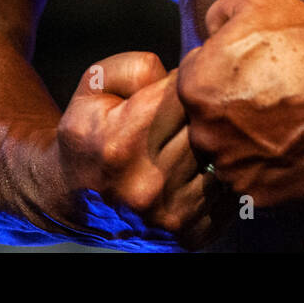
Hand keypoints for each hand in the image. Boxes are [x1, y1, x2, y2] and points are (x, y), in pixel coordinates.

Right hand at [53, 51, 235, 249]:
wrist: (74, 195)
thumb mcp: (95, 86)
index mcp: (124, 142)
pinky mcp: (190, 234)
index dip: (190, 82)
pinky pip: (229, 191)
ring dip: (217, 144)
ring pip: (224, 159)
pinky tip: (201, 167)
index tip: (185, 83)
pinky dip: (220, 175)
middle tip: (195, 109)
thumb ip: (137, 67)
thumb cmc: (90, 131)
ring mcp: (171, 215)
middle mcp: (148, 184)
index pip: (187, 95)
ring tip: (196, 137)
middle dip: (205, 112)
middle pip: (209, 128)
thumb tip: (184, 72)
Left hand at [178, 0, 303, 206]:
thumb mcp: (260, 0)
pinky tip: (295, 148)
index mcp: (196, 87)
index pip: (195, 80)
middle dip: (231, 111)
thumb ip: (221, 11)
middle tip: (269, 99)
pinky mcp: (261, 196)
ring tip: (285, 125)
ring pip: (230, 155)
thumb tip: (211, 27)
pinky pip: (256, 183)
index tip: (251, 72)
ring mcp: (233, 169)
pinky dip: (271, 171)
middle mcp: (206, 133)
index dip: (224, 72)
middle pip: (208, 121)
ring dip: (248, 144)